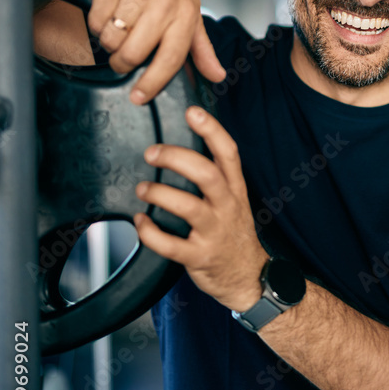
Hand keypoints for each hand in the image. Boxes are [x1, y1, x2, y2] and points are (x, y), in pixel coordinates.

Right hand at [86, 0, 224, 102]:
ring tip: (117, 27)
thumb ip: (200, 48)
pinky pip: (95, 21)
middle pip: (134, 54)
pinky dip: (96, 22)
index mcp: (185, 15)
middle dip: (122, 63)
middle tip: (121, 57)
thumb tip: (217, 75)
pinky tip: (108, 10)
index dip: (152, 83)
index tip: (138, 97)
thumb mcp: (189, 11)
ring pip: (112, 40)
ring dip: (108, 41)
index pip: (170, 60)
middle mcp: (164, 4)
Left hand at [133, 107, 268, 310]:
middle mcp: (227, 207)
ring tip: (142, 188)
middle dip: (177, 158)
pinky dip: (150, 232)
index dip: (212, 130)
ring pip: (187, 207)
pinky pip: (170, 245)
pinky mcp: (199, 256)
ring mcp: (214, 232)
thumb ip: (215, 176)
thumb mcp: (233, 199)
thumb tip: (182, 146)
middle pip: (206, 174)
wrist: (248, 277)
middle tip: (151, 153)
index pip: (228, 153)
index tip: (193, 112)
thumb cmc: (232, 232)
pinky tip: (140, 221)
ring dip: (159, 193)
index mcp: (235, 189)